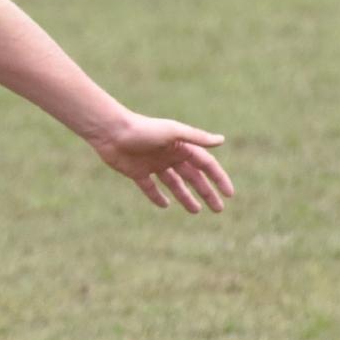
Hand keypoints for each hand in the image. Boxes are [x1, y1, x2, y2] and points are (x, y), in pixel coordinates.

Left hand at [88, 115, 232, 212]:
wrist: (111, 131)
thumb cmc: (143, 129)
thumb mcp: (173, 132)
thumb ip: (196, 137)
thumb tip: (222, 140)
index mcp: (181, 146)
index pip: (206, 165)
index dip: (219, 179)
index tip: (229, 194)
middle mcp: (169, 156)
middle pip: (193, 177)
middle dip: (206, 192)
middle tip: (218, 209)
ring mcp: (154, 165)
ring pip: (174, 184)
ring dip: (186, 197)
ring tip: (196, 211)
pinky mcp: (137, 172)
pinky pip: (150, 187)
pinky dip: (157, 196)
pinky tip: (165, 205)